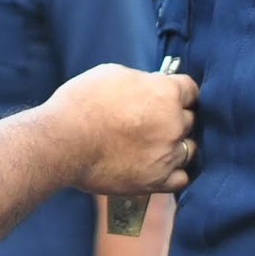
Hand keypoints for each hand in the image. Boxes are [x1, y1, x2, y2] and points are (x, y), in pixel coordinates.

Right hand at [46, 64, 197, 195]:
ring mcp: (167, 155)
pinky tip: (160, 165)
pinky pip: (180, 178)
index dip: (180, 91)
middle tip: (154, 119)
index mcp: (166, 93)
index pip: (191, 90)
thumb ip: (142, 81)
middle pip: (190, 119)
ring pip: (188, 149)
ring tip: (155, 144)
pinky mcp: (156, 181)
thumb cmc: (82, 103)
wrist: (63, 141)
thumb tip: (151, 86)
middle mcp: (173, 124)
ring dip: (175, 145)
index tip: (171, 95)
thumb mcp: (113, 74)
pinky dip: (173, 172)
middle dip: (175, 117)